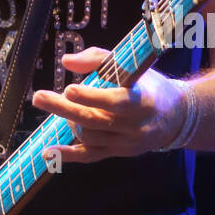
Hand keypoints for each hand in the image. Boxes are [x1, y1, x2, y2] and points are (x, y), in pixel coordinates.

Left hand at [30, 47, 188, 162]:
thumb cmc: (149, 85)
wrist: (175, 117)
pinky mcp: (119, 153)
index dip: (92, 97)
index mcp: (143, 100)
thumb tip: (67, 62)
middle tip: (39, 97)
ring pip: (89, 136)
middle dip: (64, 109)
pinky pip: (90, 156)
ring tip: (62, 105)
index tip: (69, 89)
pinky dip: (68, 155)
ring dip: (69, 121)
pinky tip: (47, 152)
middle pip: (95, 120)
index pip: (116, 101)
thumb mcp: (133, 66)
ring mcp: (127, 143)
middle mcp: (136, 125)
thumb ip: (99, 59)